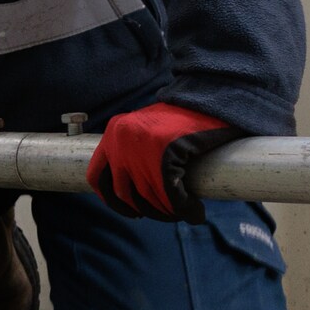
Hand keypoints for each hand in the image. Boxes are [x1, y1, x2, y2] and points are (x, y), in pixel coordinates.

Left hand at [88, 101, 239, 221]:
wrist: (212, 95)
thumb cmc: (183, 118)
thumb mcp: (146, 132)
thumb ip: (133, 154)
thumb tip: (130, 196)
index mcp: (113, 132)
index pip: (97, 177)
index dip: (112, 200)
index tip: (131, 210)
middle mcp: (121, 138)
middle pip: (125, 193)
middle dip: (147, 210)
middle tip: (166, 213)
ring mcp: (142, 144)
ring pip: (149, 196)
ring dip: (167, 212)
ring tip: (182, 213)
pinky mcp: (167, 150)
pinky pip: (172, 193)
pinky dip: (185, 209)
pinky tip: (195, 213)